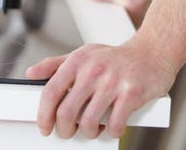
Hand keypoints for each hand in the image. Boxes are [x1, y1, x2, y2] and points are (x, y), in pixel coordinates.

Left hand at [26, 34, 175, 139]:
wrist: (154, 51)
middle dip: (65, 131)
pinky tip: (114, 125)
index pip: (50, 92)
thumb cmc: (116, 58)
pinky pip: (114, 125)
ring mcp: (113, 81)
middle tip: (71, 132)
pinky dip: (112, 132)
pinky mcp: (132, 92)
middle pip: (66, 113)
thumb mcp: (85, 54)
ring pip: (88, 123)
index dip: (43, 116)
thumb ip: (57, 64)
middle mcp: (94, 69)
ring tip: (94, 127)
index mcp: (79, 60)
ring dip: (89, 133)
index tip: (45, 127)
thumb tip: (31, 73)